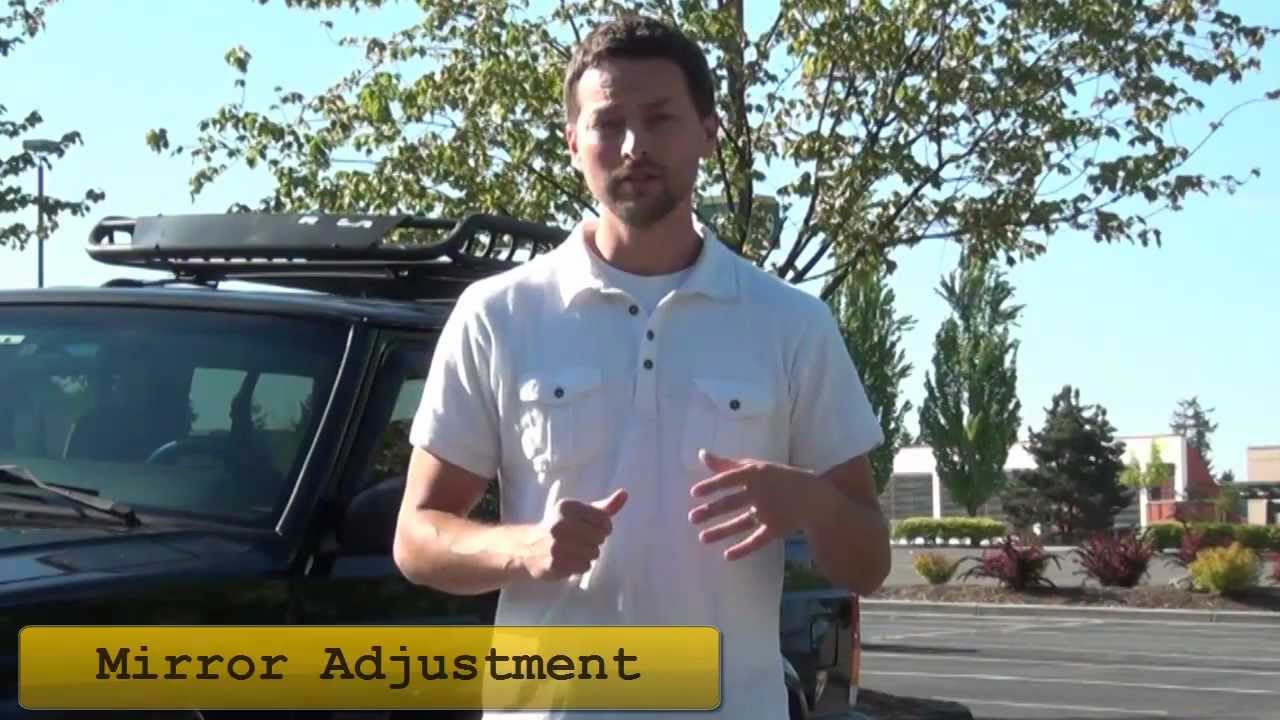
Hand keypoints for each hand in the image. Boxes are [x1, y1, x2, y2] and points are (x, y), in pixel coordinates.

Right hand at [520, 489, 627, 580]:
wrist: (527, 547)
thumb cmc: (560, 527)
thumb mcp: (580, 512)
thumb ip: (604, 506)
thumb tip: (625, 494)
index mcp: (567, 507)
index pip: (604, 519)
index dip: (604, 527)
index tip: (595, 529)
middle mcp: (560, 524)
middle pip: (600, 538)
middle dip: (594, 541)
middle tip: (579, 541)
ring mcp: (556, 545)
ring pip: (594, 553)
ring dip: (587, 555)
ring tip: (573, 550)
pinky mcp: (554, 563)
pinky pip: (584, 567)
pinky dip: (579, 566)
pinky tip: (568, 560)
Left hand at [688, 449, 825, 560]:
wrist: (813, 495)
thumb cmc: (778, 478)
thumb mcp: (755, 467)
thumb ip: (728, 464)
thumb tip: (702, 455)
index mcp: (756, 474)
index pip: (730, 479)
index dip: (712, 485)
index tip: (694, 493)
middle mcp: (761, 493)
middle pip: (732, 502)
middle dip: (712, 510)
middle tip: (692, 518)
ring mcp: (769, 512)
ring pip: (741, 523)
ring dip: (721, 531)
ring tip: (701, 538)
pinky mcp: (775, 529)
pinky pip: (758, 540)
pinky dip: (744, 548)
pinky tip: (727, 555)